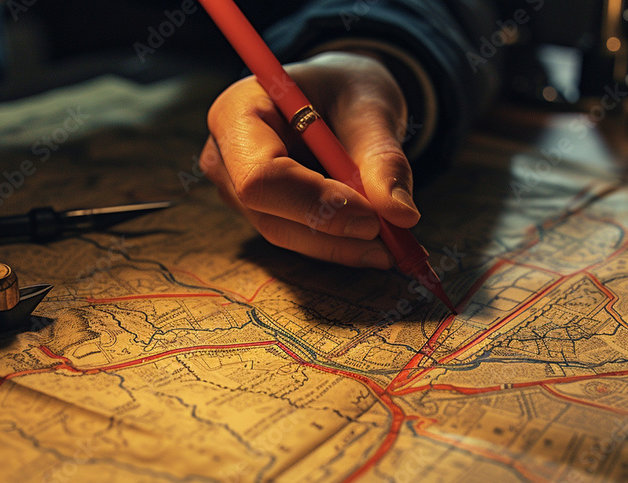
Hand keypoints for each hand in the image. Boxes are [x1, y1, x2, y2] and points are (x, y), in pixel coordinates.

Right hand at [200, 51, 420, 268]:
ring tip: (395, 244)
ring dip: (340, 246)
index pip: (262, 176)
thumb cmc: (348, 90)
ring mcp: (234, 187)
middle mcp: (225, 154)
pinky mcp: (255, 210)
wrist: (339, 95)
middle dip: (333, 234)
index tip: (371, 219)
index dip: (314, 203)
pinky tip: (376, 241)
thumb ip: (384, 160)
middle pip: (269, 214)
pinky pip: (295, 237)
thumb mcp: (373, 110)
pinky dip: (337, 244)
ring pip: (284, 233)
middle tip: (395, 245)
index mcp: (238, 112)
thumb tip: (402, 215)